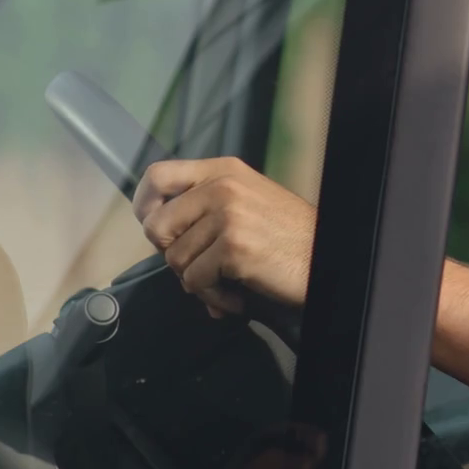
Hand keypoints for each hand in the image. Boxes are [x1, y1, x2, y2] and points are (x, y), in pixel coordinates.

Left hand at [133, 157, 316, 313]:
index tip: (155, 228)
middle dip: (173, 254)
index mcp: (224, 171)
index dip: (145, 206)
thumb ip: (207, 204)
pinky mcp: (233, 248)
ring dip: (198, 281)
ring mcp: (229, 216)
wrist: (324, 258)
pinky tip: (236, 295)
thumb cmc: (289, 237)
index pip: (158, 175)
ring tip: (227, 283)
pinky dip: (214, 297)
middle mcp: (224, 187)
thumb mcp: (248, 200)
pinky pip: (195, 282)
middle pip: (156, 226)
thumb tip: (156, 229)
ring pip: (175, 260)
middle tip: (201, 265)